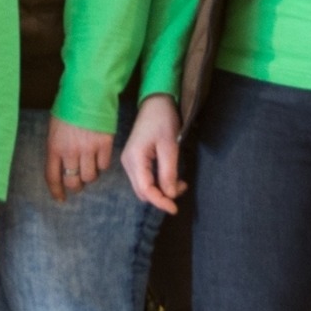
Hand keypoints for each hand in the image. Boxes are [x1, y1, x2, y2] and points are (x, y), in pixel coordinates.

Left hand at [45, 115, 113, 201]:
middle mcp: (70, 151)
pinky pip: (104, 165)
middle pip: (73, 181)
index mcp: (54, 146)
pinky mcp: (104, 144)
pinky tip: (100, 157)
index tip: (60, 198)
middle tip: (79, 183)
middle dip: (75, 186)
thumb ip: (56, 147)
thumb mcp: (55, 128)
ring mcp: (88, 148)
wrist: (87, 91)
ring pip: (90, 176)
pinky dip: (102, 165)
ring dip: (90, 176)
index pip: (52, 177)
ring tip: (90, 167)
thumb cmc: (69, 107)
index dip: (56, 191)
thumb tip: (61, 166)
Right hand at [122, 94, 186, 214]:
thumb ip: (168, 172)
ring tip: (180, 182)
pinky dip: (158, 182)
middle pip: (142, 191)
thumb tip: (170, 195)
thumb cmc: (163, 120)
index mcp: (135, 159)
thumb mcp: (170, 146)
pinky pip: (145, 178)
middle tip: (182, 188)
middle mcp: (128, 163)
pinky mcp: (135, 159)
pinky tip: (172, 177)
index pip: (145, 190)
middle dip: (162, 196)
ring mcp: (130, 161)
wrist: (155, 102)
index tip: (175, 208)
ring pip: (144, 186)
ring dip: (161, 190)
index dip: (160, 202)